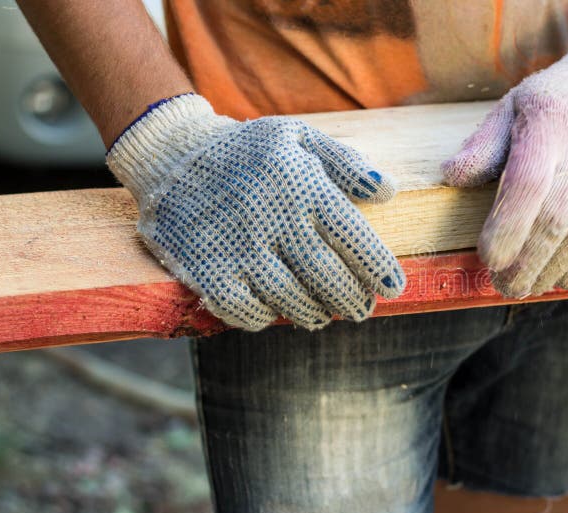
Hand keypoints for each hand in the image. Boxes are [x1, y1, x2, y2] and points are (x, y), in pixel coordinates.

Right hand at [107, 94, 404, 330]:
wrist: (174, 157)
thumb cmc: (247, 150)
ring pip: (289, 299)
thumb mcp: (299, 138)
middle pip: (325, 276)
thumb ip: (346, 163)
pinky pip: (244, 311)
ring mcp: (237, 248)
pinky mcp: (206, 270)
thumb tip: (389, 191)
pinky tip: (276, 312)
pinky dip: (265, 318)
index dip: (377, 268)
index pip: (351, 235)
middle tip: (362, 309)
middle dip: (351, 299)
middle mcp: (271, 218)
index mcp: (300, 184)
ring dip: (315, 313)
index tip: (393, 288)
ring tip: (325, 314)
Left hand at [442, 41, 567, 297]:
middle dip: (526, 262)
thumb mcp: (514, 106)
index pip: (528, 183)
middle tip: (504, 287)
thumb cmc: (559, 98)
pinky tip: (563, 277)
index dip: (507, 227)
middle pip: (555, 220)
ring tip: (527, 287)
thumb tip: (451, 176)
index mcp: (550, 123)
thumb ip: (483, 144)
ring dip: (551, 270)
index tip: (488, 259)